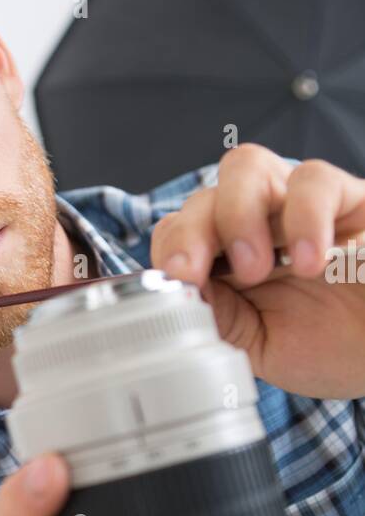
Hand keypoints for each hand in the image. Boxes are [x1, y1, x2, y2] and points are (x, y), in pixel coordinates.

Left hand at [150, 144, 364, 398]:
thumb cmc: (331, 347)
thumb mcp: (259, 347)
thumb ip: (215, 318)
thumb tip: (172, 294)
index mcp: (228, 258)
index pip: (178, 231)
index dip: (169, 252)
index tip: (174, 286)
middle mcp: (258, 222)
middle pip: (203, 196)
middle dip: (189, 235)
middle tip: (194, 276)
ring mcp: (299, 204)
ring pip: (245, 168)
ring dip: (236, 215)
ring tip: (255, 270)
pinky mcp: (349, 198)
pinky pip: (315, 180)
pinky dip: (303, 217)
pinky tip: (310, 262)